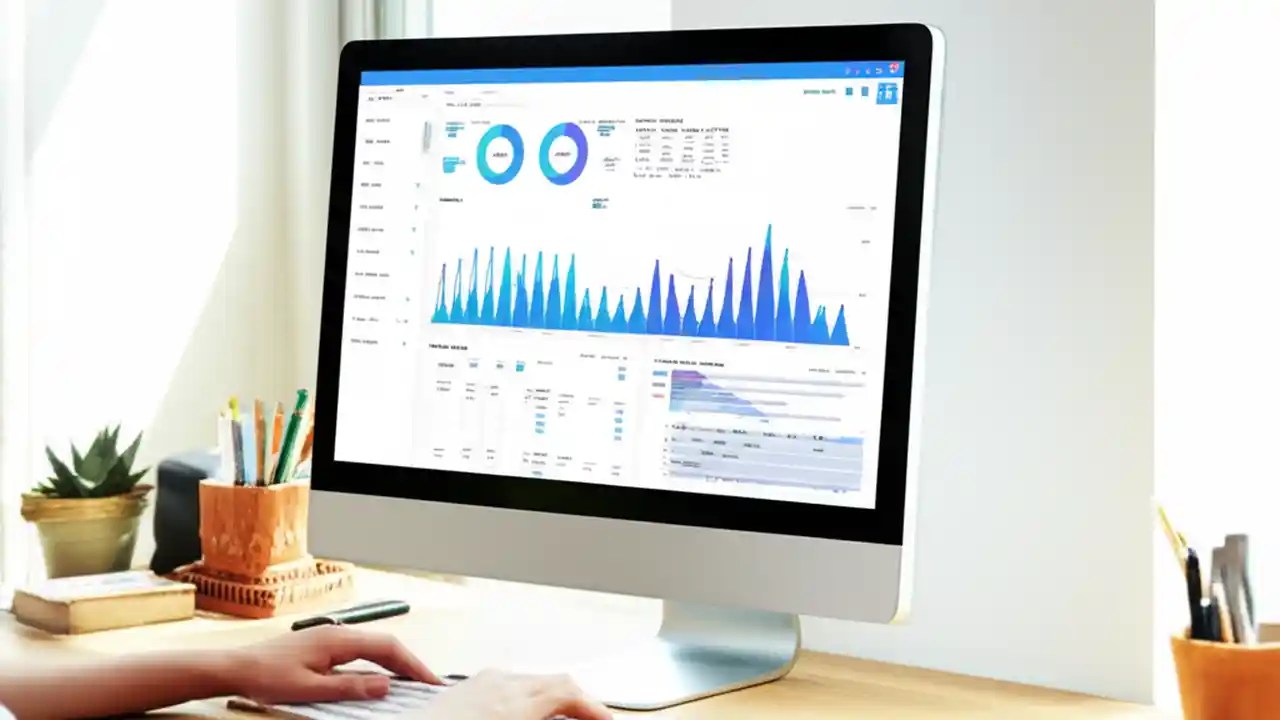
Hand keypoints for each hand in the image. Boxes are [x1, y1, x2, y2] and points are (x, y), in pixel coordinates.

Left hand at [227, 625, 440, 703]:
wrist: (235, 667)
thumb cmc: (266, 677)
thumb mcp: (309, 689)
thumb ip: (349, 687)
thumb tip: (385, 685)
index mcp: (339, 640)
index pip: (388, 648)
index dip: (413, 665)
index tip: (432, 682)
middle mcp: (338, 633)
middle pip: (385, 644)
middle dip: (410, 663)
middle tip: (430, 685)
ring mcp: (330, 637)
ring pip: (373, 646)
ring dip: (394, 663)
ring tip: (411, 682)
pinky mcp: (322, 645)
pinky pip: (359, 651)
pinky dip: (377, 663)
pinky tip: (378, 678)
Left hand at [428, 669, 610, 719]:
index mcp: (513, 705)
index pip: (568, 692)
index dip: (594, 706)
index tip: (605, 718)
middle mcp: (499, 685)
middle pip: (555, 681)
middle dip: (578, 701)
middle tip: (590, 718)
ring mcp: (482, 682)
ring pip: (534, 680)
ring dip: (554, 697)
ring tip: (562, 718)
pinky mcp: (468, 686)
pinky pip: (511, 682)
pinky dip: (530, 695)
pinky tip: (528, 712)